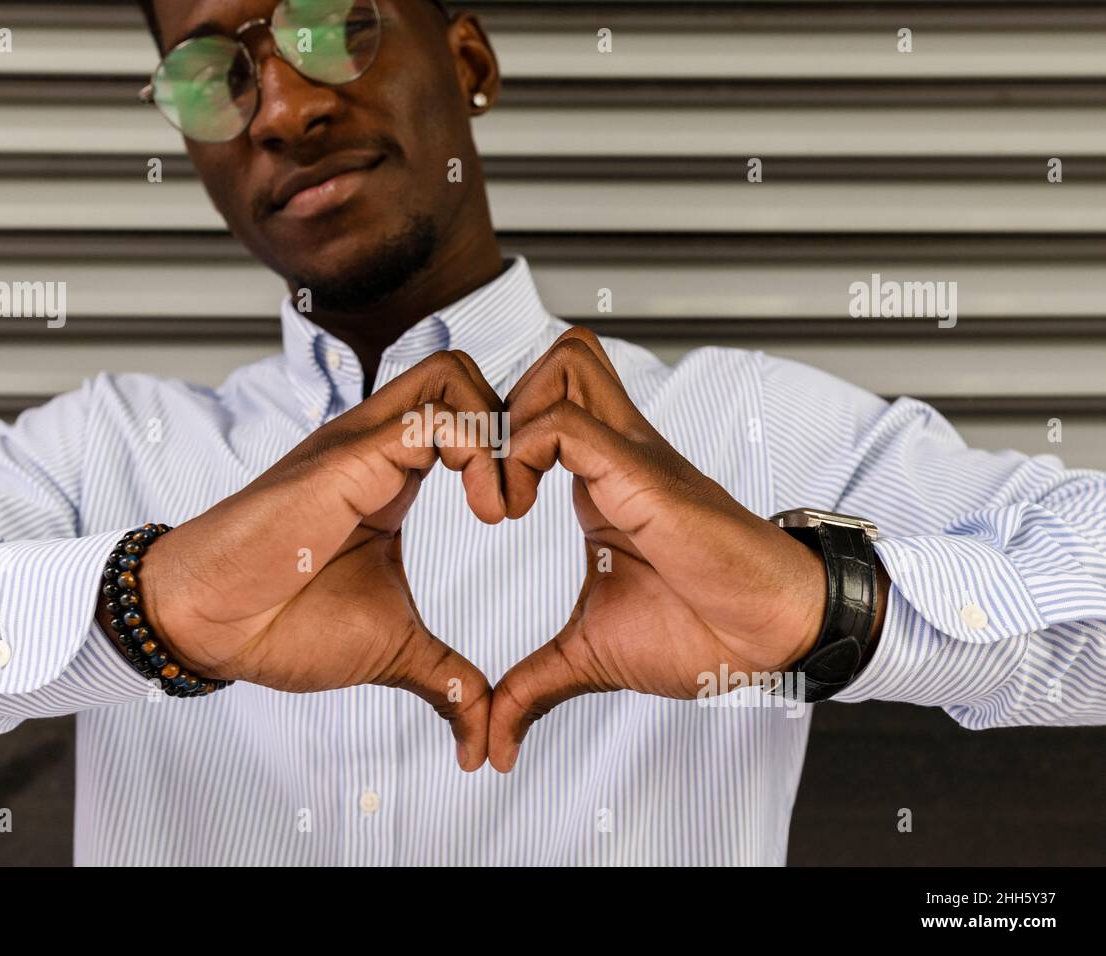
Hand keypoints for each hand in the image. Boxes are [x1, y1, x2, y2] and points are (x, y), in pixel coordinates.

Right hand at [124, 351, 506, 771]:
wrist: (207, 626)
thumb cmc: (283, 625)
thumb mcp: (393, 649)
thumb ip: (446, 677)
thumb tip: (481, 733)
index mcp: (391, 474)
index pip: (464, 413)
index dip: (509, 451)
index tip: (518, 515)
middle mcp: (377, 446)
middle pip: (462, 374)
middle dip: (514, 424)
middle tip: (520, 499)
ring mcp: (361, 444)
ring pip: (452, 375)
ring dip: (498, 432)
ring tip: (501, 508)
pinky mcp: (348, 459)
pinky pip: (432, 418)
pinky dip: (477, 453)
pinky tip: (485, 514)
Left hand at [487, 329, 831, 771]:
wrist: (771, 637)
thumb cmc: (701, 632)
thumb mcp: (591, 656)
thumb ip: (534, 685)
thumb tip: (493, 741)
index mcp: (603, 480)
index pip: (545, 404)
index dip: (496, 438)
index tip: (479, 507)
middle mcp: (618, 453)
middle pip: (557, 361)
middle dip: (503, 405)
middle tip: (484, 480)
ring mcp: (633, 457)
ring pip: (563, 366)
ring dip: (514, 419)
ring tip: (502, 495)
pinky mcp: (643, 475)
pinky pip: (568, 424)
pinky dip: (525, 452)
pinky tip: (516, 510)